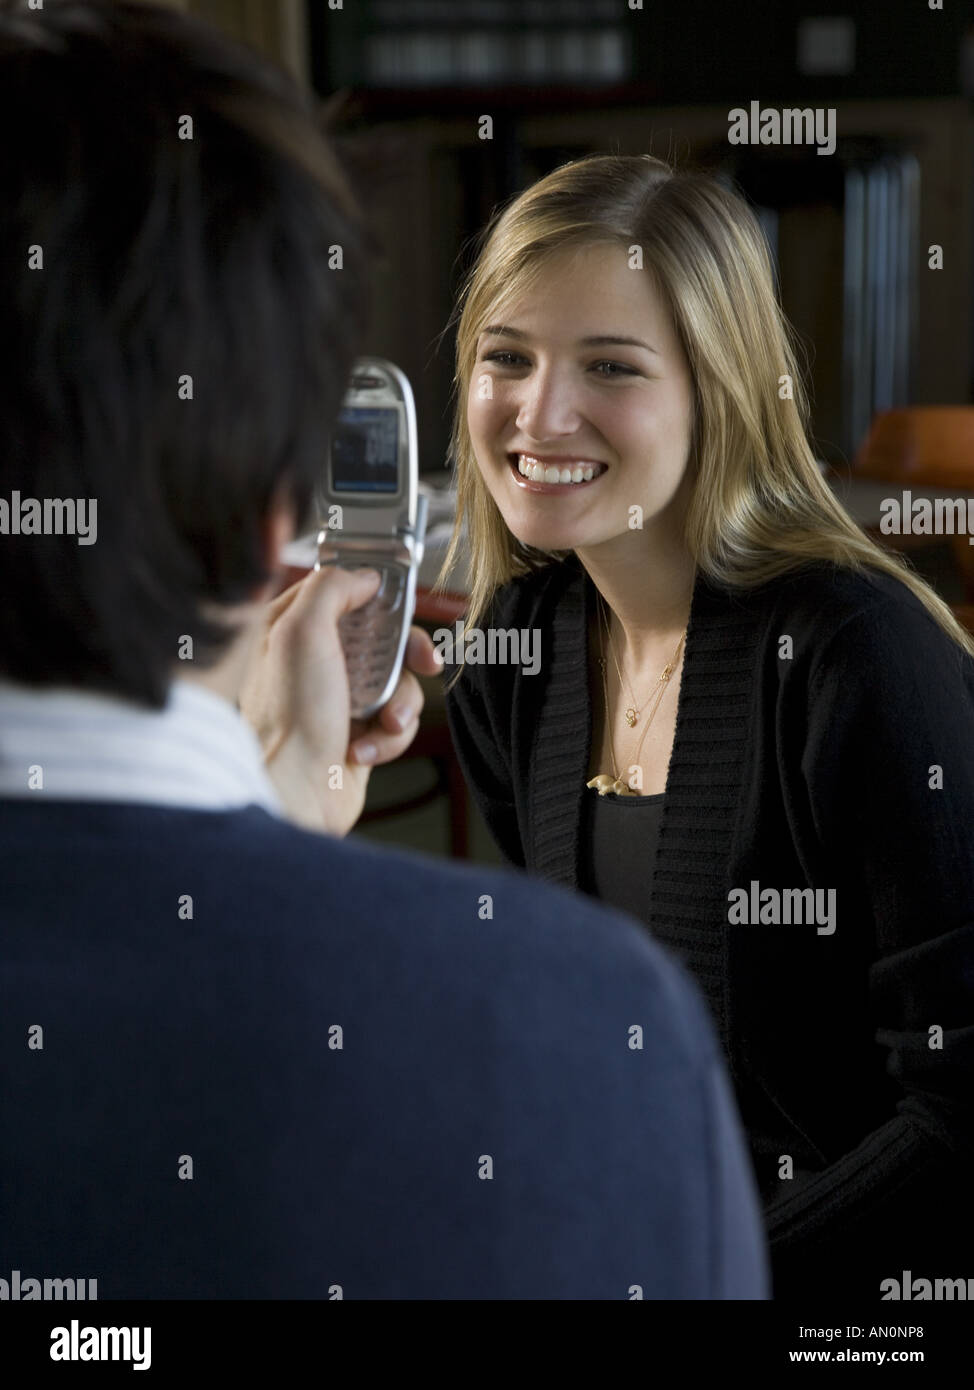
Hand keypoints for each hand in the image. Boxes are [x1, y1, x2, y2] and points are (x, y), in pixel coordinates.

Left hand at [239, 567, 442, 835]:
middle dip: (406, 653)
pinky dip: (388, 738)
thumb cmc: (290, 719)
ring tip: (383, 723)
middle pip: (381, 638)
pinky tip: (363, 752)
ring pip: (397, 683)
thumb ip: (332, 589)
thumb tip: (364, 578)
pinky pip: (396, 724)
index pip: (341, 593)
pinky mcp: (357, 736)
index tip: (400, 603)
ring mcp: (337, 701)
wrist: (294, 792)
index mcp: (291, 630)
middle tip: (423, 660)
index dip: (376, 596)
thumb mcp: (301, 630)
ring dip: (400, 704)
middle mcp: (313, 663)